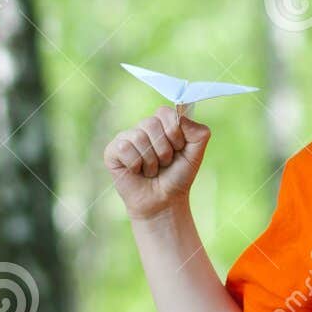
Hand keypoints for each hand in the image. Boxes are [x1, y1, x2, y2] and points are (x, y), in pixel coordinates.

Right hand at [103, 105, 210, 220]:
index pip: (165, 112)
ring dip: (151, 161)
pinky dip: (135, 164)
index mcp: (163, 124)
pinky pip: (124, 148)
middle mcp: (143, 128)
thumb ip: (199, 133)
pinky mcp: (112, 151)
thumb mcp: (196, 154)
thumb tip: (181, 115)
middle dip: (164, 149)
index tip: (178, 148)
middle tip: (164, 162)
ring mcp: (126, 138)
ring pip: (138, 137)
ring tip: (152, 169)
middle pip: (151, 123)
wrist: (163, 199)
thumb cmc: (178, 176)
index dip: (174, 132)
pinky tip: (137, 171)